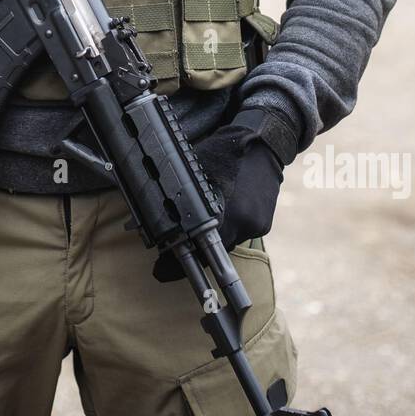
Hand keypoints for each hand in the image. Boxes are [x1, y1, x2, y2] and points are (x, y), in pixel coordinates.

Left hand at [152, 119, 284, 280]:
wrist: (263, 143)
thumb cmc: (222, 151)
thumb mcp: (192, 171)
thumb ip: (178, 198)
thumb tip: (151, 218)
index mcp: (223, 212)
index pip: (196, 252)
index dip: (175, 265)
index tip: (159, 272)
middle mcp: (241, 224)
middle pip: (210, 253)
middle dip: (192, 252)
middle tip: (172, 250)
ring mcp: (255, 226)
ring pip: (225, 244)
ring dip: (211, 239)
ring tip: (201, 224)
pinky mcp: (263, 224)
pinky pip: (239, 234)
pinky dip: (227, 229)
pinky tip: (222, 212)